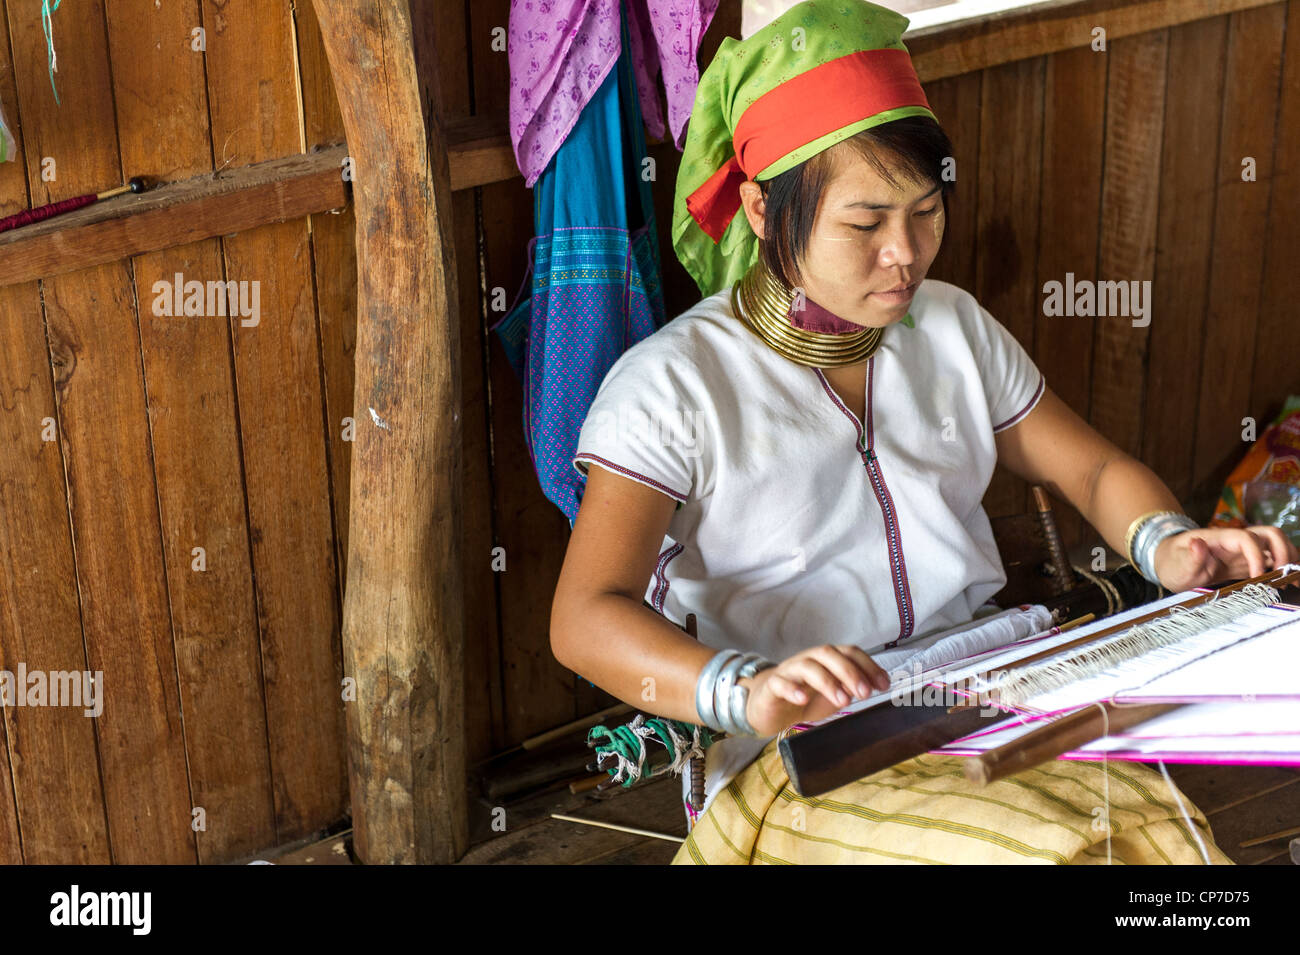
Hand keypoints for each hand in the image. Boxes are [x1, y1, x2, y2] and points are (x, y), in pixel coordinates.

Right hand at [741, 644, 889, 736]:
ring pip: (807, 666)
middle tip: (866, 693)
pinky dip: (792, 688)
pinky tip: (803, 699)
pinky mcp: (772, 686)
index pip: (849, 652)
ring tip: (843, 701)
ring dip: (828, 681)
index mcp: (826, 660)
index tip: (884, 684)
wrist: (768, 707)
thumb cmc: (804, 697)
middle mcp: (809, 660)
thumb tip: (876, 685)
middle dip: (850, 672)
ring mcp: (789, 671)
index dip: (868, 665)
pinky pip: (780, 683)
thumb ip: (852, 687)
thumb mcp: (833, 694)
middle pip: (829, 654)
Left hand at [1152, 524, 1298, 590]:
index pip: (1247, 539)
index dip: (1257, 556)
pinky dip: (1283, 569)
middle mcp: (1235, 542)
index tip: (1257, 577)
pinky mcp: (1246, 564)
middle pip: (1270, 534)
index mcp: (1219, 538)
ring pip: (1276, 545)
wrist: (1172, 564)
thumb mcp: (1176, 563)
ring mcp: (1243, 552)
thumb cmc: (1173, 562)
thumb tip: (1198, 544)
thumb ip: (1189, 556)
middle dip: (1283, 552)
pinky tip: (1290, 582)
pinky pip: (1271, 561)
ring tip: (1294, 581)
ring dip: (1289, 558)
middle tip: (1285, 576)